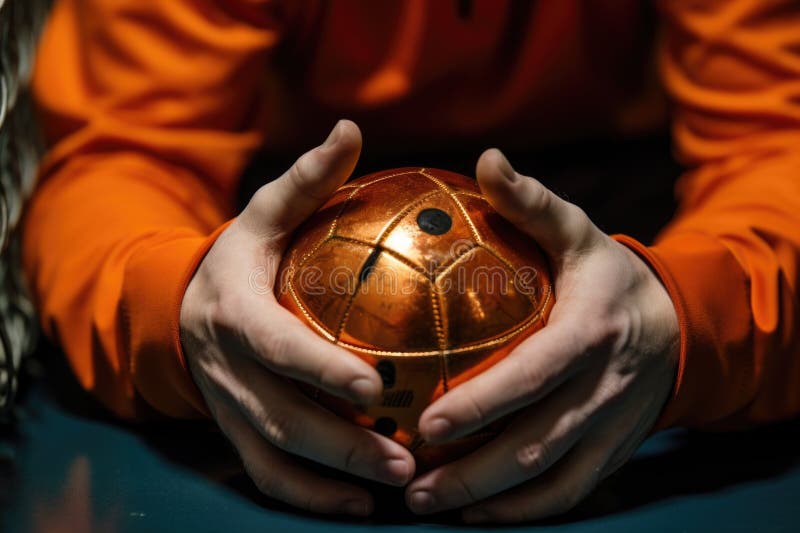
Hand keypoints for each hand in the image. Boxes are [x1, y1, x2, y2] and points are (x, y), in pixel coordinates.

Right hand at [180, 120, 413, 516]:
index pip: (276, 346)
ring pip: (277, 458)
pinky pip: (271, 476)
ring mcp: (229, 408)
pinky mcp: (236, 433)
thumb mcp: (261, 215)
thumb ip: (305, 182)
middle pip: (282, 417)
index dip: (320, 368)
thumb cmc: (239, 260)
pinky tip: (361, 504)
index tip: (375, 382)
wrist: (181, 308)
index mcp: (235, 312)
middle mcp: (228, 369)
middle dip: (343, 443)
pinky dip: (313, 497)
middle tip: (407, 458)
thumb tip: (349, 132)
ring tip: (397, 486)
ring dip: (335, 479)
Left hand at [405, 149, 679, 521]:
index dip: (485, 404)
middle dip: (471, 470)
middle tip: (409, 483)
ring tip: (426, 504)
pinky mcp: (612, 452)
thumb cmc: (607, 277)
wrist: (676, 323)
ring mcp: (610, 427)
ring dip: (488, 499)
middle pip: (537, 442)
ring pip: (549, 478)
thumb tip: (487, 159)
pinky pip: (568, 493)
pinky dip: (522, 510)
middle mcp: (603, 387)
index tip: (427, 422)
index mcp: (591, 331)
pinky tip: (474, 512)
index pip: (537, 375)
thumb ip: (531, 203)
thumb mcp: (578, 231)